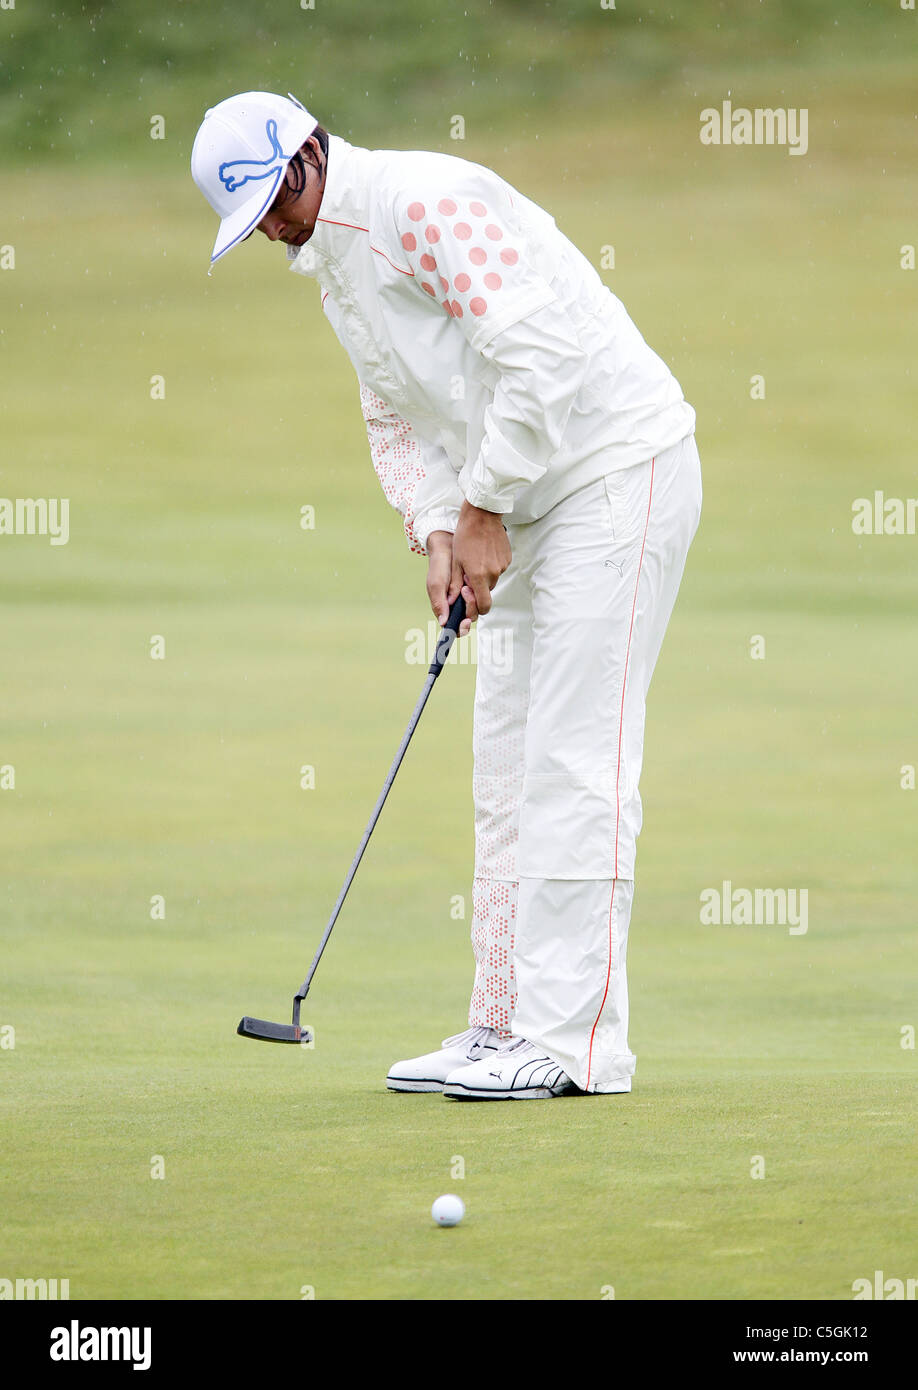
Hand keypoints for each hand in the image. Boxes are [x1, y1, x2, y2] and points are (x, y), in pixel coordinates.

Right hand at [426, 530, 473, 637]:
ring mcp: (468, 597)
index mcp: (446, 609)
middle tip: (465, 590)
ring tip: (466, 581)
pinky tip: (471, 578)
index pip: (455, 628)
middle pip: (469, 617)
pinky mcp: (477, 588)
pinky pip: (483, 594)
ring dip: (474, 597)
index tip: (465, 621)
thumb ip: (439, 603)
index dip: (461, 628)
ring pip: (477, 606)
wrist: (449, 547)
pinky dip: (480, 588)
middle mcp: (458, 606)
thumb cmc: (439, 566)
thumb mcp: (436, 584)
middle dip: (470, 607)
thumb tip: (443, 623)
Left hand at [451, 501, 510, 620]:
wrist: (482, 515)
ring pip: (492, 580)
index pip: (484, 606)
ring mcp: (502, 566)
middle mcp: (493, 573)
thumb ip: (455, 584)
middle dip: (478, 588)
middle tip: (467, 573)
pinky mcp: (507, 559)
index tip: (468, 597)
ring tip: (475, 559)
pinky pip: (498, 569)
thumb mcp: (456, 561)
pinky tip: (483, 553)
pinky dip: (491, 566)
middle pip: (487, 592)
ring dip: (484, 576)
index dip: (476, 607)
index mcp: (478, 576)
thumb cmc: (465, 536)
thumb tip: (452, 602)